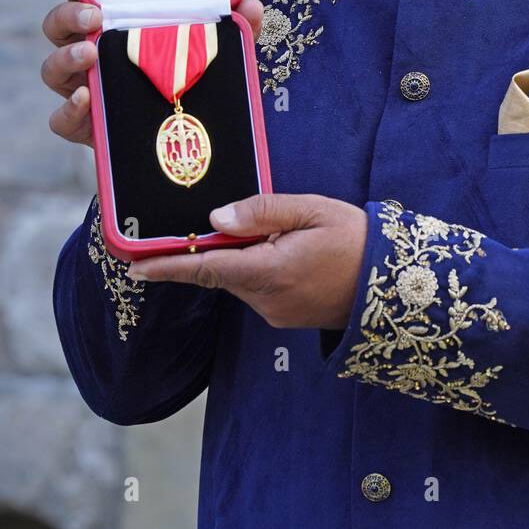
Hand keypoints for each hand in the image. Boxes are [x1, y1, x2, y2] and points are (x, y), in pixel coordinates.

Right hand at [41, 0, 264, 148]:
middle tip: (93, 15)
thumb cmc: (190, 85)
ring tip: (90, 53)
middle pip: (58, 26)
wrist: (184, 146)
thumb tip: (250, 5)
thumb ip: (231, 30)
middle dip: (68, 14)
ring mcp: (83, 88)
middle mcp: (91, 54)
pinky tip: (87, 97)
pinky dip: (70, 109)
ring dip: (67, 57)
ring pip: (52, 68)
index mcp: (115, 28)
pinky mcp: (85, 126)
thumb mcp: (215, 55)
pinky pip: (61, 119)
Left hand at [124, 192, 369, 330]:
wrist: (394, 284)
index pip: (206, 267)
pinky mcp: (284, 317)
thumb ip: (262, 212)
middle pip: (220, 272)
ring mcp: (274, 312)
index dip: (168, 267)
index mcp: (270, 270)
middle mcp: (266, 298)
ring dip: (241, 258)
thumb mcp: (312, 211)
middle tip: (220, 223)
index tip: (135, 266)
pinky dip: (257, 269)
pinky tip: (285, 251)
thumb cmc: (356, 239)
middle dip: (213, 249)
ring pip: (238, 280)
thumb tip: (216, 218)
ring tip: (280, 233)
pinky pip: (256, 289)